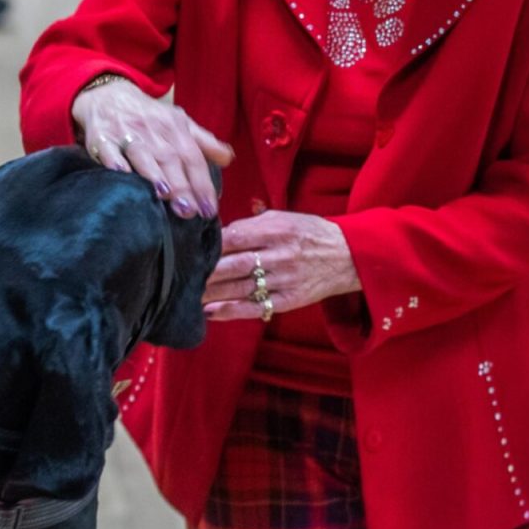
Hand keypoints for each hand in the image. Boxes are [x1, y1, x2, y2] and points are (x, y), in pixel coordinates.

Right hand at [73, 78, 231, 218]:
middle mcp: (153, 130)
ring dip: (153, 174)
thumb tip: (228, 158)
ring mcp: (126, 133)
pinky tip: (122, 176)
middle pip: (170, 159)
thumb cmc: (149, 116)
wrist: (108, 95)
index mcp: (175, 128)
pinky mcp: (101, 137)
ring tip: (163, 195)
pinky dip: (115, 162)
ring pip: (142, 154)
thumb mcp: (179, 122)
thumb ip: (203, 142)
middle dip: (181, 186)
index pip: (193, 157)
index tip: (210, 209)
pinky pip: (108, 150)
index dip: (202, 183)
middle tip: (189, 212)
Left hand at [202, 211, 359, 321]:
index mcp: (277, 229)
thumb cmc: (309, 233)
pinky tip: (210, 312)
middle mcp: (281, 255)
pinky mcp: (290, 300)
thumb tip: (219, 226)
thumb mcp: (284, 217)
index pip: (236, 236)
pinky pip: (256, 307)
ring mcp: (285, 280)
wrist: (348, 256)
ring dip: (212, 293)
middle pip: (235, 264)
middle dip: (206, 271)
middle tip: (180, 275)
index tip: (189, 248)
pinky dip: (231, 311)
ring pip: (241, 287)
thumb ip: (251, 221)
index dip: (211, 244)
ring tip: (187, 294)